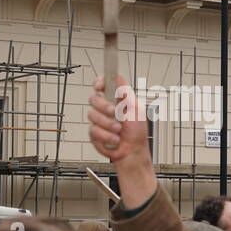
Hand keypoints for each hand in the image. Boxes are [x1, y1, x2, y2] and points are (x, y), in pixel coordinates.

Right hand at [88, 77, 156, 210]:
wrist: (133, 152)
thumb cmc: (137, 133)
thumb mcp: (136, 109)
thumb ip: (126, 94)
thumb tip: (119, 77)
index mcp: (116, 100)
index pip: (102, 86)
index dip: (98, 83)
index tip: (99, 86)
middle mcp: (105, 109)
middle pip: (93, 99)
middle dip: (104, 106)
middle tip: (115, 113)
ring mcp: (99, 121)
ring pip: (92, 115)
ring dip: (108, 124)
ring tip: (119, 131)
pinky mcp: (94, 134)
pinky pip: (93, 131)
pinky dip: (106, 136)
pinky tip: (115, 140)